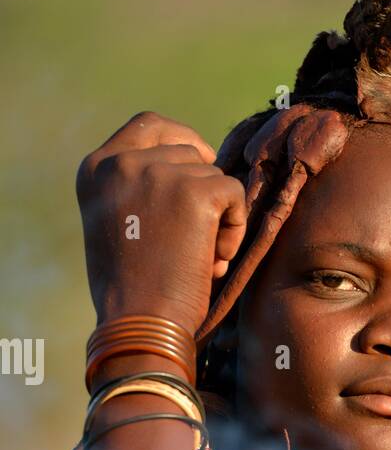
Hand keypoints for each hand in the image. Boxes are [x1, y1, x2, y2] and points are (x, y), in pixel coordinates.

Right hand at [76, 111, 247, 334]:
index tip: (202, 158)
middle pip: (188, 151)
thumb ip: (136, 190)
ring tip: (200, 260)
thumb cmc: (130, 290)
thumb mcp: (115, 224)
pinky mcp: (197, 191)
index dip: (182, 138)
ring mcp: (160, 173)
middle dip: (203, 190)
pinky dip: (234, 229)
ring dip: (218, 218)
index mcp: (97, 168)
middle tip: (197, 239)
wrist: (139, 323)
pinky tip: (215, 262)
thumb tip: (191, 168)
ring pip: (214, 177)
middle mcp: (124, 162)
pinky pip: (234, 195)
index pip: (149, 125)